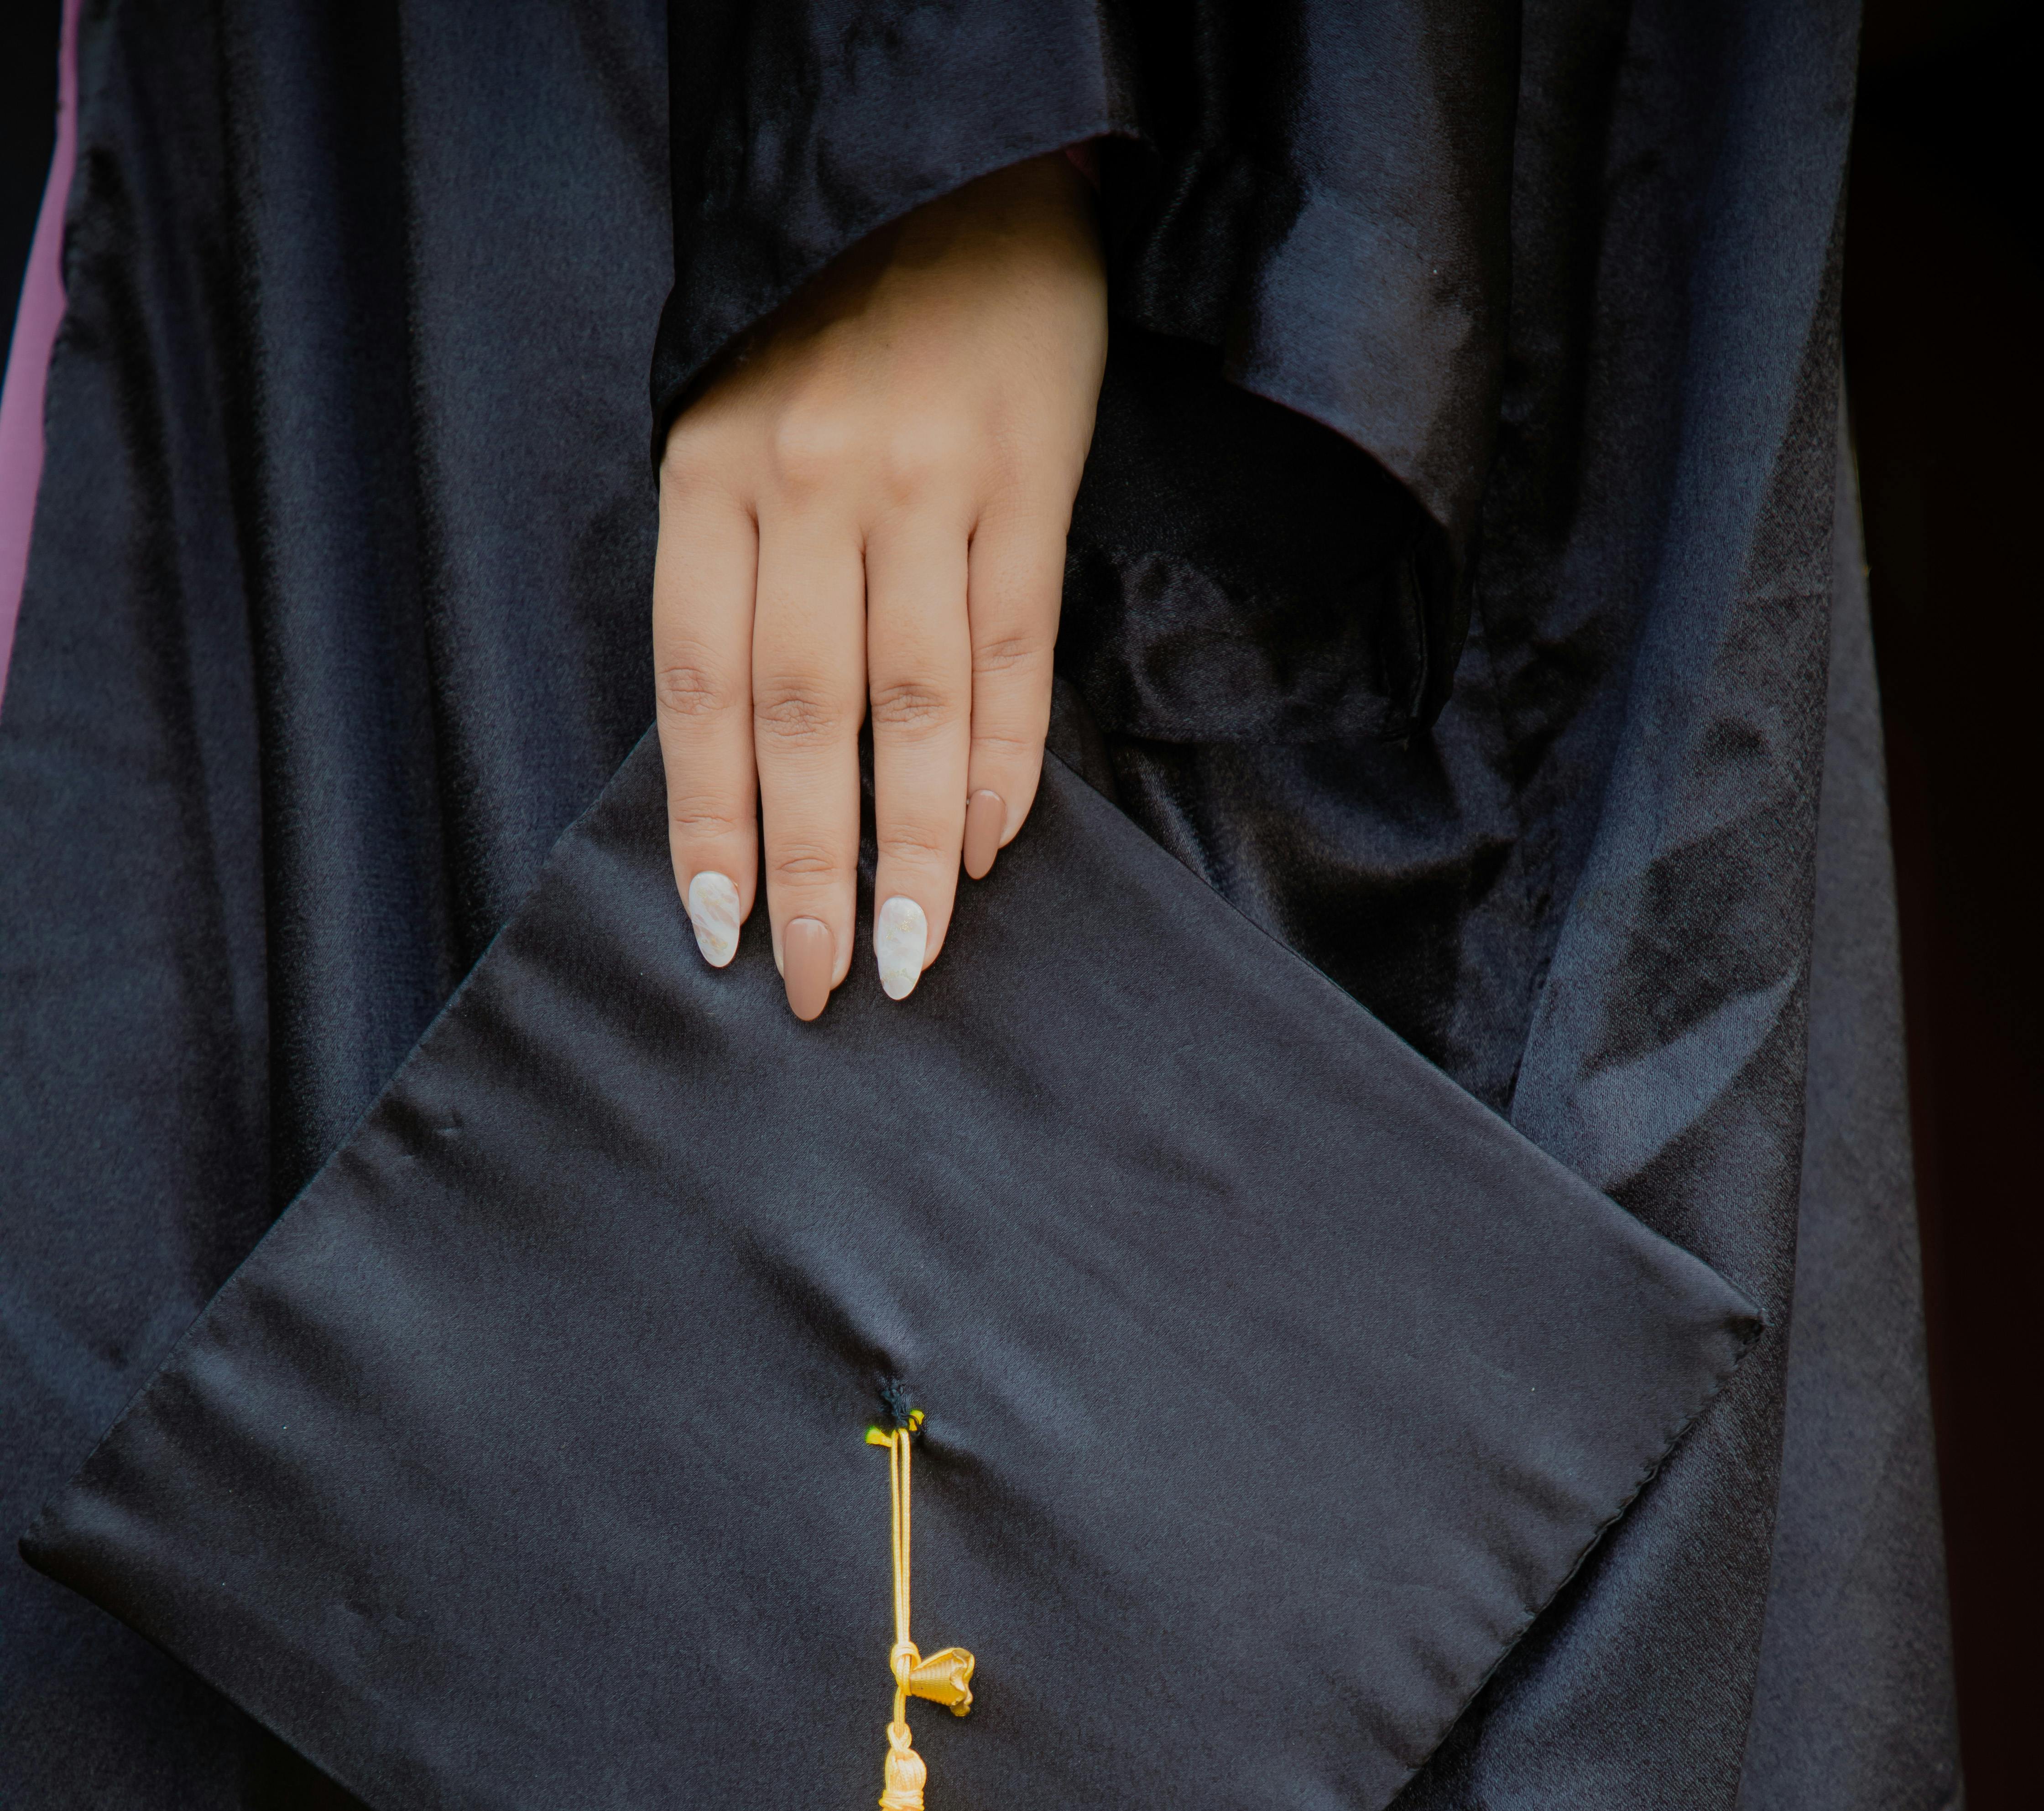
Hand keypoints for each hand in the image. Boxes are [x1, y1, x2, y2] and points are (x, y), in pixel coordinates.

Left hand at [652, 156, 1107, 1019]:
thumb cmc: (823, 324)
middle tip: (818, 986)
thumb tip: (752, 770)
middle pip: (807, 717)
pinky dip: (1000, 762)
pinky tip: (980, 848)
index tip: (724, 935)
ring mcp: (924, 483)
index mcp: (713, 473)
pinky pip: (1013, 651)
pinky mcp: (1026, 479)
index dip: (713, 825)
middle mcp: (813, 482)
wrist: (947, 168)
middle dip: (810, 872)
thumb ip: (736, 576)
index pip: (702, 688)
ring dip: (909, 852)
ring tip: (906, 958)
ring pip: (915, 706)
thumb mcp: (734, 423)